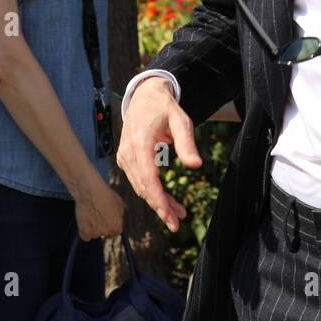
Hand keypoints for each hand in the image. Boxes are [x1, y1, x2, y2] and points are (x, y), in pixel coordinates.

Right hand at [74, 178, 124, 240]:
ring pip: (94, 234)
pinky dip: (84, 231)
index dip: (111, 225)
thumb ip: (120, 213)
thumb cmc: (104, 194)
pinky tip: (85, 220)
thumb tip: (120, 218)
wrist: (90, 190)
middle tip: (97, 215)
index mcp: (117, 227)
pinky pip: (85, 237)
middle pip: (105, 234)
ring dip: (92, 228)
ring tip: (90, 214)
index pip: (115, 232)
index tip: (106, 220)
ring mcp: (95, 233)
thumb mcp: (119, 202)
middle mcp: (107, 232)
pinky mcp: (84, 233)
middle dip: (102, 227)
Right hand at [116, 76, 200, 232]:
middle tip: (177, 224)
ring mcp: (125, 157)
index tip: (169, 216)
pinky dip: (153, 193)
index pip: (148, 178)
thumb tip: (195, 165)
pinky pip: (140, 181)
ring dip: (158, 203)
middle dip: (160, 207)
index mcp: (140, 142)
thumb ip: (187, 143)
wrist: (144, 97)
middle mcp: (128, 152)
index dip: (158, 199)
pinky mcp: (127, 160)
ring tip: (179, 214)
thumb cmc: (164, 108)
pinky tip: (168, 203)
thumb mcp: (181, 120)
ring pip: (141, 187)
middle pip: (144, 187)